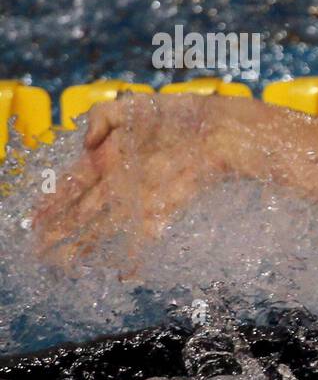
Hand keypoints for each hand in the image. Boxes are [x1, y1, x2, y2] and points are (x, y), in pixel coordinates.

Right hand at [33, 93, 232, 270]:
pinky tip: (126, 272)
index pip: (72, 184)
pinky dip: (137, 252)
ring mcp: (142, 195)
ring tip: (68, 264)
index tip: (35, 220)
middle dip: (62, 231)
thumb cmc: (177, 115)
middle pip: (85, 210)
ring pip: (107, 225)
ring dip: (88, 245)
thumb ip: (102, 117)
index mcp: (108, 157)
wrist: (220, 129)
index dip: (53, 202)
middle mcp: (121, 181)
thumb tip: (84, 144)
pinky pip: (147, 233)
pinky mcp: (168, 206)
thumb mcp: (132, 107)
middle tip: (41, 252)